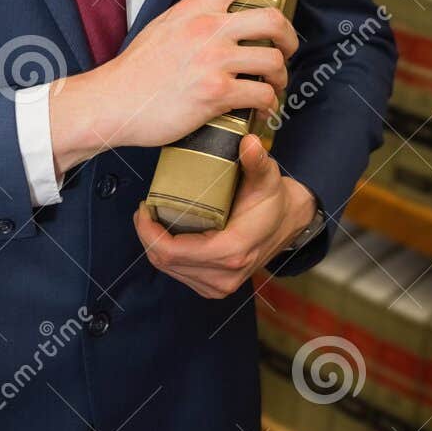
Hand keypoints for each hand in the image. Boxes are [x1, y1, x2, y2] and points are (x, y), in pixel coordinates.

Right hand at [48, 0, 299, 168]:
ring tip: (273, 86)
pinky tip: (262, 108)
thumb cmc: (138, 69)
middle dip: (290, 38)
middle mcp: (209, 29)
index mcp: (196, 9)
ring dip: (280, 77)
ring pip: (273, 62)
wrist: (114, 100)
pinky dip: (268, 105)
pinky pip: (261, 95)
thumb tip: (213, 6)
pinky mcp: (216, 92)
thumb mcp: (165, 26)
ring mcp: (214, 60)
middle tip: (287, 49)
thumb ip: (193, 16)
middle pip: (273, 20)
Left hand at [131, 133, 317, 297]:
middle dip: (147, 236)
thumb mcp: (267, 177)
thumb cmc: (273, 199)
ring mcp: (220, 286)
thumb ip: (257, 161)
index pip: (173, 252)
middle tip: (144, 210)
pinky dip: (168, 256)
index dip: (149, 232)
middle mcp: (225, 276)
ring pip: (169, 270)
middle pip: (165, 262)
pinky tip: (167, 235)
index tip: (144, 208)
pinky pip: (180, 275)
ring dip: (155, 246)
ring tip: (152, 219)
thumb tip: (248, 143)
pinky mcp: (216, 288)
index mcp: (232, 251)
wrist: (288, 222)